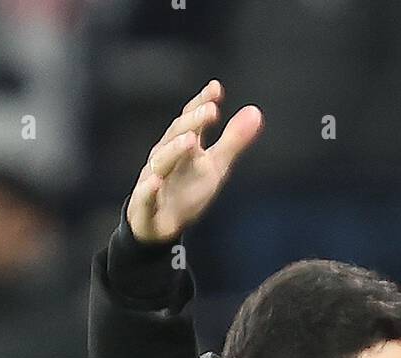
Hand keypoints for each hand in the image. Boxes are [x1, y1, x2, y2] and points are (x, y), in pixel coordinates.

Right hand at [126, 79, 263, 243]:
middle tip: (211, 111)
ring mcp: (152, 179)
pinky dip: (148, 189)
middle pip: (176, 135)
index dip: (202, 104)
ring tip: (191, 140)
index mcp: (183, 145)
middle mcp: (165, 157)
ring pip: (161, 162)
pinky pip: (145, 196)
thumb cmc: (188, 190)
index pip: (191, 120)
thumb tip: (255, 111)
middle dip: (193, 122)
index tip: (216, 89)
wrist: (160, 226)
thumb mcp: (215, 166)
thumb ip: (233, 141)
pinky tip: (155, 182)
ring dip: (174, 149)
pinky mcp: (144, 205)